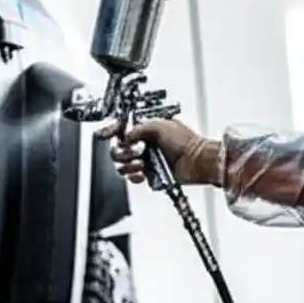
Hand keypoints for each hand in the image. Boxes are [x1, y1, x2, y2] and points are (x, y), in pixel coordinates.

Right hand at [96, 118, 221, 185]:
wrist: (197, 162)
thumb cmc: (186, 142)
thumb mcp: (160, 126)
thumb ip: (139, 128)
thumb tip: (125, 136)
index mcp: (147, 129)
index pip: (124, 129)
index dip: (113, 131)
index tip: (106, 134)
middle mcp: (145, 144)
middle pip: (119, 148)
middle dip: (123, 151)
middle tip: (134, 152)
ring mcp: (147, 160)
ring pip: (123, 164)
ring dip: (129, 164)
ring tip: (141, 164)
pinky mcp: (150, 175)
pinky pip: (132, 177)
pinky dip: (134, 176)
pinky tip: (142, 173)